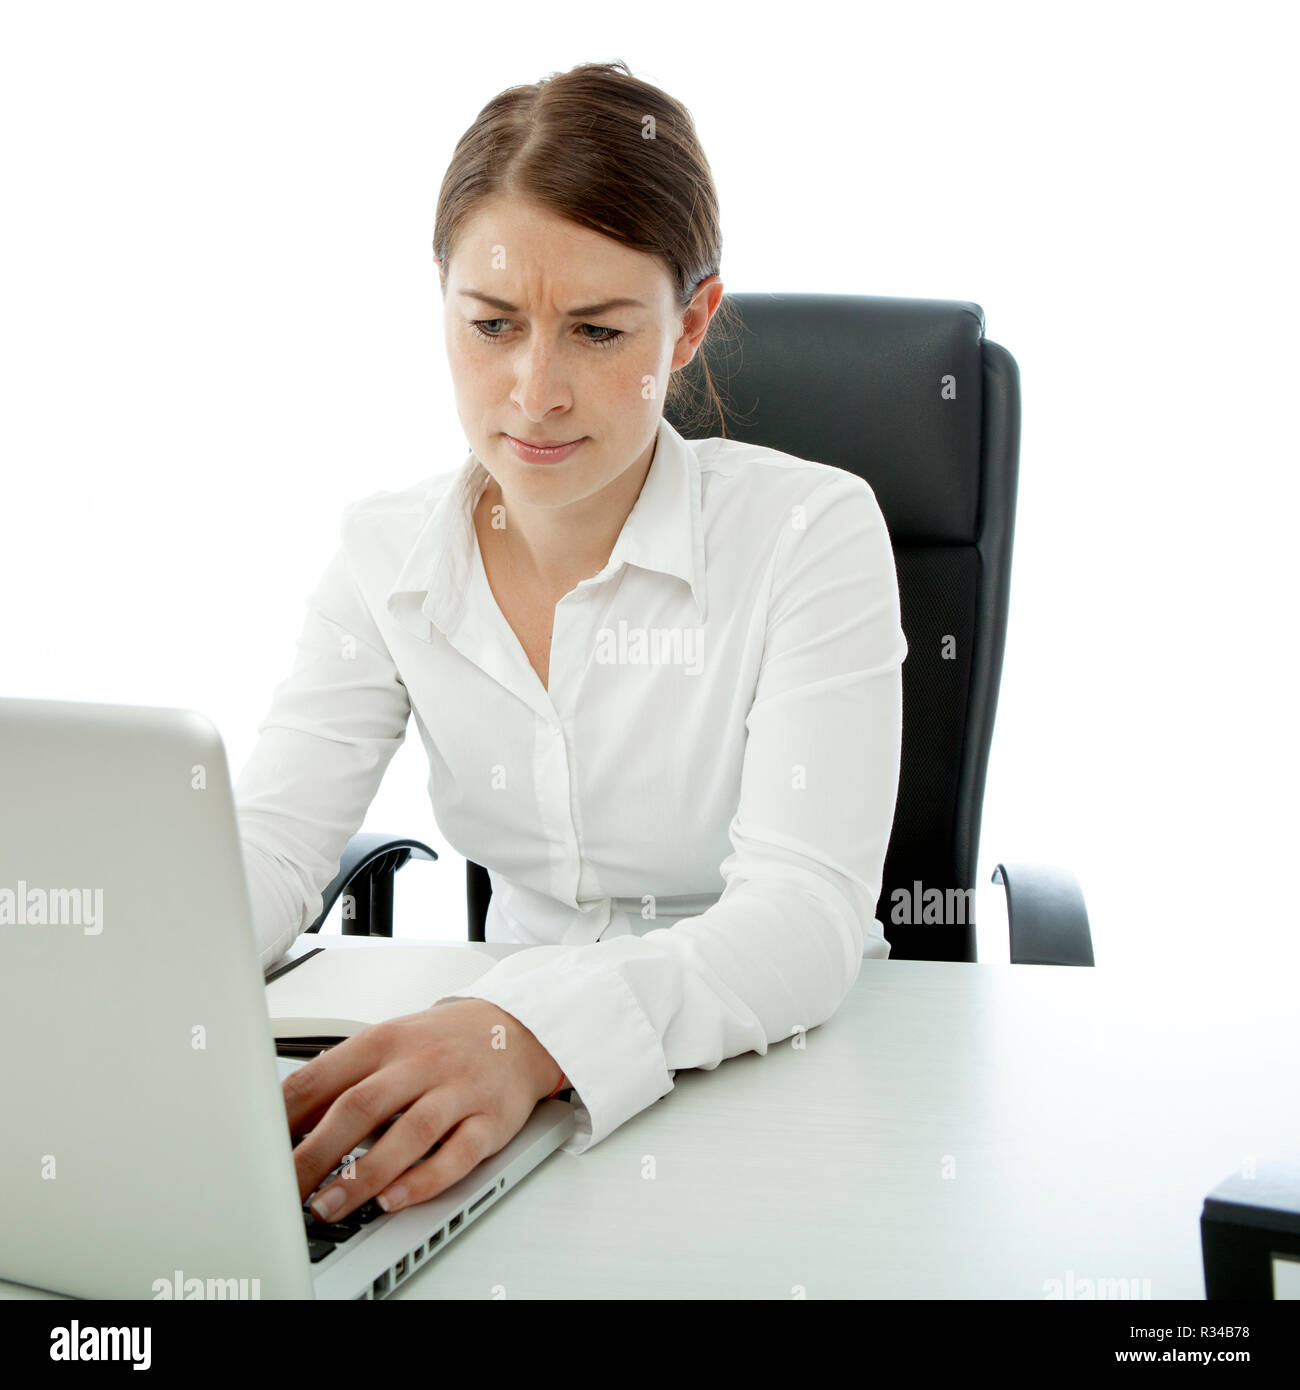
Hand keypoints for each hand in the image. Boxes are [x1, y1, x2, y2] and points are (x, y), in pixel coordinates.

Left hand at [282, 998, 563, 1220]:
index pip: (322, 1076)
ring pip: (408, 1133)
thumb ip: (341, 1077)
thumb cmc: (443, 1041)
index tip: (258, 1153)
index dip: (283, 1118)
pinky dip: (424, 1180)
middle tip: (286, 1193)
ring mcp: (458, 1091)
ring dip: (364, 1175)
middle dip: (316, 1155)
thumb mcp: (389, 1041)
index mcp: (384, 1041)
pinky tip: (395, 1199)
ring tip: (329, 1207)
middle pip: (360, 1107)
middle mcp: (420, 1063)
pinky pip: (457, 1154)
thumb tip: (283, 1125)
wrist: (518, 1028)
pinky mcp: (490, 1121)